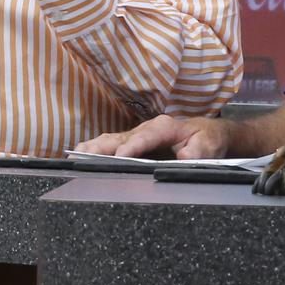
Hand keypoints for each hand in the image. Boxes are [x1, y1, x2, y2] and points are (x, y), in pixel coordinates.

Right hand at [77, 114, 231, 158]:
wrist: (208, 135)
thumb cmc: (206, 140)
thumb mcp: (208, 146)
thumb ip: (198, 151)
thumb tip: (186, 157)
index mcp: (166, 127)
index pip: (146, 136)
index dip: (133, 146)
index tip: (122, 155)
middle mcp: (148, 129)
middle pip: (122, 137)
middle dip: (103, 146)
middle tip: (85, 155)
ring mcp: (138, 136)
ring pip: (112, 140)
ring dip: (94, 148)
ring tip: (76, 156)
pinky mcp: (132, 144)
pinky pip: (111, 145)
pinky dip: (96, 150)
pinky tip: (81, 157)